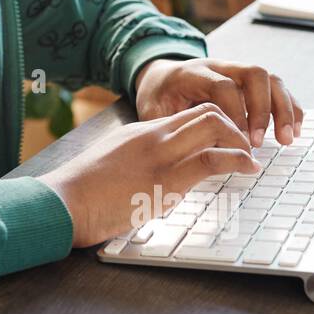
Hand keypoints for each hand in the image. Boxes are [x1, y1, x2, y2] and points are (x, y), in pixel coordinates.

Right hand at [40, 102, 256, 247]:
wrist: (63, 202)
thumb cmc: (78, 196)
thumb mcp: (109, 170)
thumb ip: (132, 169)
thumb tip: (146, 186)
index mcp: (138, 133)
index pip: (186, 116)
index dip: (214, 125)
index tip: (226, 143)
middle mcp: (152, 136)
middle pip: (206, 111)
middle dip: (234, 126)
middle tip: (245, 148)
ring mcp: (160, 154)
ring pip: (215, 125)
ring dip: (240, 140)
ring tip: (250, 158)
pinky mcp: (166, 178)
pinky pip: (213, 159)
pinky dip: (239, 160)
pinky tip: (249, 168)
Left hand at [134, 57, 303, 147]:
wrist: (161, 77)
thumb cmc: (157, 98)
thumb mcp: (151, 110)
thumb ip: (169, 125)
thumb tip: (188, 151)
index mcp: (193, 73)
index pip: (224, 86)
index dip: (235, 113)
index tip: (238, 140)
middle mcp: (220, 66)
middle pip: (254, 74)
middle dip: (263, 109)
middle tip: (260, 142)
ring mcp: (238, 71)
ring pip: (271, 79)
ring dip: (283, 109)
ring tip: (286, 140)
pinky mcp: (250, 82)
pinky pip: (277, 89)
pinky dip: (290, 108)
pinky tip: (294, 131)